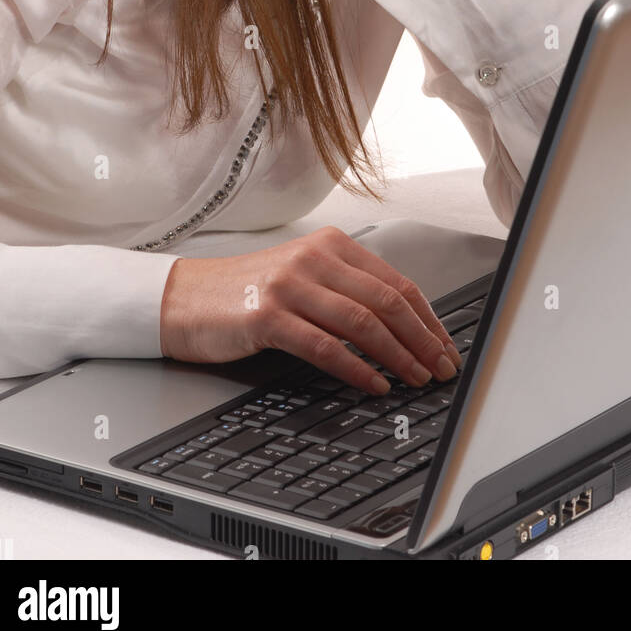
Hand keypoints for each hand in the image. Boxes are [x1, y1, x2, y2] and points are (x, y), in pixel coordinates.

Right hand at [159, 226, 462, 392]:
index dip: (428, 318)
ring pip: (362, 322)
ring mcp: (291, 285)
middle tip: (442, 368)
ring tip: (417, 378)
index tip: (446, 346)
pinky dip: (357, 369)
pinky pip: (325, 346)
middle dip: (423, 339)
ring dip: (398, 355)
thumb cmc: (246, 293)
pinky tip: (374, 384)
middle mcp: (314, 258)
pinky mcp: (268, 315)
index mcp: (331, 245)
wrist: (184, 298)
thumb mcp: (303, 278)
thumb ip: (346, 290)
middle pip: (386, 300)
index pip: (396, 281)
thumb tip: (403, 327)